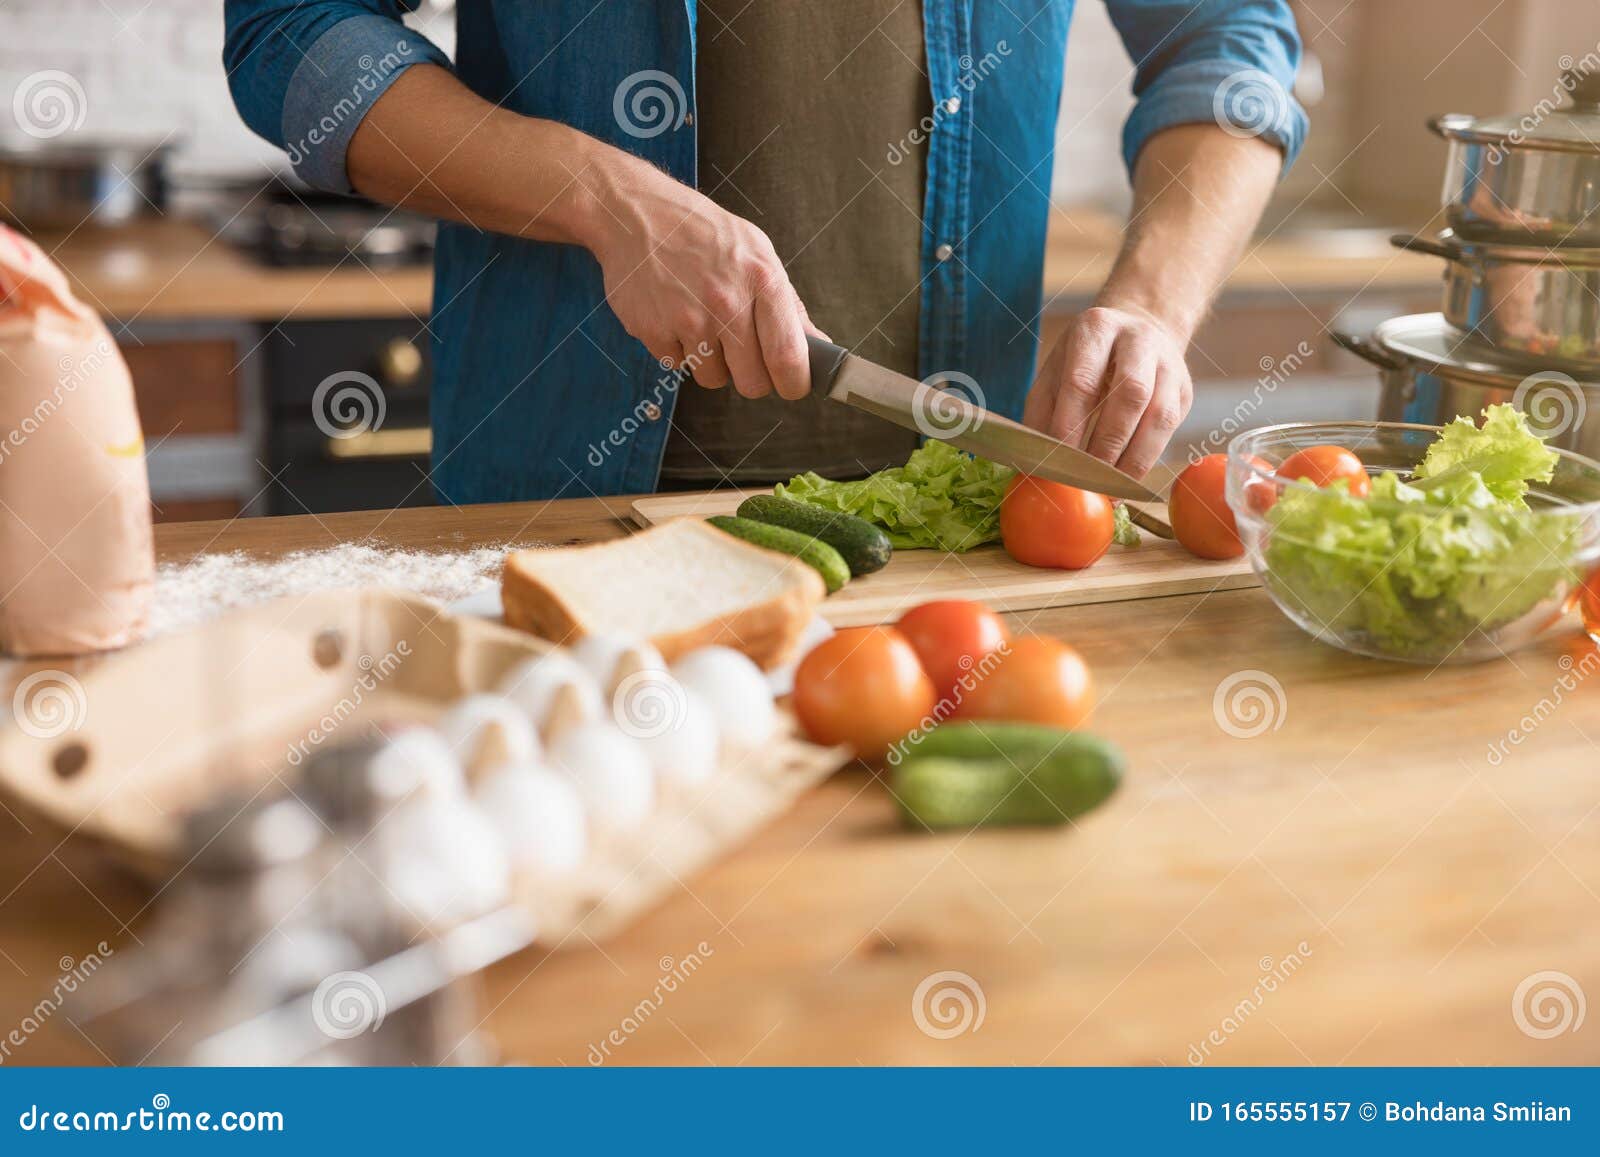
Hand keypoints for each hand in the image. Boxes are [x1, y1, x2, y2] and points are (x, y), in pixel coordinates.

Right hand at [587, 157, 819, 398]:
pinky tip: (673, 315)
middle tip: (741, 353)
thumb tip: (818, 344)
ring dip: (712, 362)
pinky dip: (678, 350)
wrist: (635, 213)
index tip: (792, 384)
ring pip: (713, 378)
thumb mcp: (757, 251)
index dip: (794, 383)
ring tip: (701, 321)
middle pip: (752, 382)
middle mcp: (726, 303)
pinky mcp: (653, 331)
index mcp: (762, 280)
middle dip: (751, 377)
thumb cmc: (702, 232)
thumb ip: (788, 303)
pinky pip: (678, 366)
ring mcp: (687, 319)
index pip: (788, 357)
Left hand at [1022, 305, 1192, 478]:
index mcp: (1097, 329)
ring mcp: (1169, 364)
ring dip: (1133, 457)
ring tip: (1109, 487)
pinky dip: (1147, 459)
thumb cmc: (1085, 361)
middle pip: (1131, 394)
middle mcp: (1139, 340)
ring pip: (1160, 415)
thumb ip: (1042, 411)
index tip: (1057, 461)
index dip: (1070, 426)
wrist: (1138, 331)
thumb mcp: (1055, 371)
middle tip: (1086, 477)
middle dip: (1107, 443)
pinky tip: (1125, 479)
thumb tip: (1033, 462)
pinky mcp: (1184, 391)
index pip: (1082, 381)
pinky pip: (1170, 429)